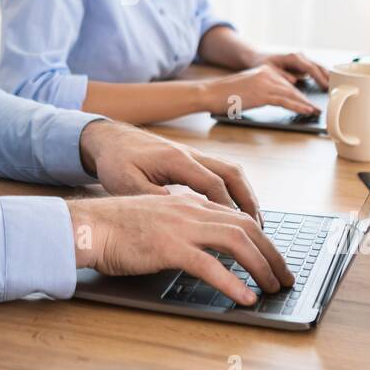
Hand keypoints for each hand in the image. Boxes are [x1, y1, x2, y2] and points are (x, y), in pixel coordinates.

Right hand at [67, 193, 293, 304]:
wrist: (88, 226)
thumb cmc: (116, 228)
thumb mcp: (157, 220)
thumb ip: (182, 227)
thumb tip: (204, 249)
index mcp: (189, 202)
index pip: (237, 216)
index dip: (262, 238)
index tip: (273, 257)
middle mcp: (190, 209)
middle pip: (246, 227)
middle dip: (271, 253)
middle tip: (284, 275)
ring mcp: (181, 227)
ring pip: (236, 242)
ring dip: (260, 266)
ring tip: (272, 287)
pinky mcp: (168, 247)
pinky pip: (209, 265)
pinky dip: (232, 283)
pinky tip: (244, 297)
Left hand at [78, 120, 262, 223]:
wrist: (109, 139)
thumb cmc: (116, 161)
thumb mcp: (125, 182)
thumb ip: (151, 196)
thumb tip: (177, 211)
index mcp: (176, 160)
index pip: (212, 183)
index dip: (227, 207)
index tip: (238, 231)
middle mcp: (191, 155)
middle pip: (232, 174)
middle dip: (249, 201)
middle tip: (260, 229)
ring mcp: (193, 156)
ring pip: (232, 172)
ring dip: (246, 196)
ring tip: (256, 224)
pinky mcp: (191, 161)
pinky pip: (222, 173)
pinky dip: (235, 191)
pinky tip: (236, 211)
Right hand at [201, 65, 318, 118]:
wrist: (210, 92)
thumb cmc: (225, 94)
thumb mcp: (248, 87)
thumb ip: (263, 90)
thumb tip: (275, 99)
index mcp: (264, 70)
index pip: (287, 82)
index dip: (299, 93)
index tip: (308, 101)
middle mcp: (267, 73)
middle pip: (292, 88)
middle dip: (305, 99)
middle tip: (316, 107)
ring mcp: (265, 83)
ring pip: (292, 94)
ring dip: (305, 104)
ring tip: (315, 111)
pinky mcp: (262, 94)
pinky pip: (285, 101)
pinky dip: (298, 107)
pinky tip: (306, 111)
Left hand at [260, 51, 329, 90]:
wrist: (258, 57)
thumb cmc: (262, 64)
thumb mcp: (268, 69)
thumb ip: (281, 74)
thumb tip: (294, 80)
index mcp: (293, 57)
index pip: (310, 68)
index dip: (319, 78)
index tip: (325, 87)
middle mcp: (300, 56)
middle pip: (318, 66)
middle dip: (327, 77)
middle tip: (336, 89)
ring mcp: (302, 59)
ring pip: (318, 67)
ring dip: (327, 76)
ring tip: (335, 87)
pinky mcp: (302, 64)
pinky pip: (315, 69)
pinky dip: (322, 76)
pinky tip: (327, 84)